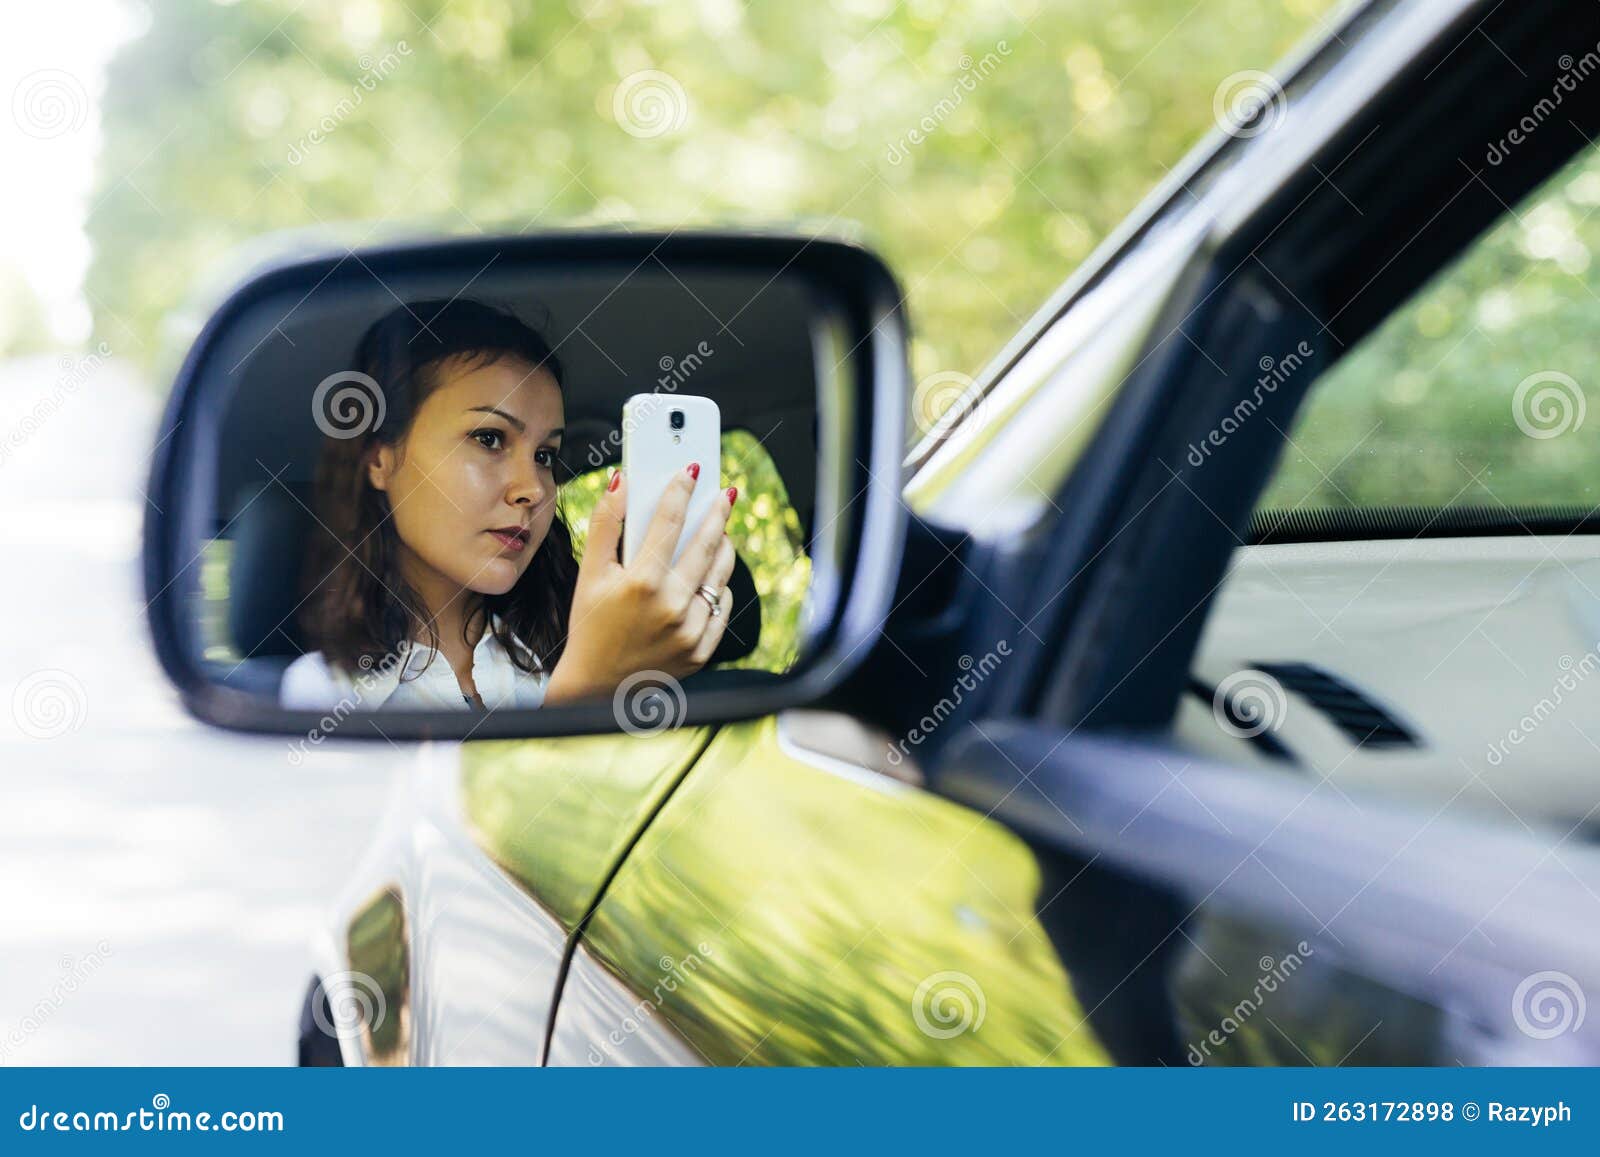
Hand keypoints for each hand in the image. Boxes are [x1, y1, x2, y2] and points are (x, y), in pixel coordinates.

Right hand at [545, 464, 737, 704]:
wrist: (596, 687)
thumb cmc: (590, 625)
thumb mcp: (589, 574)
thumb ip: (605, 524)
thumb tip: (621, 481)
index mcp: (641, 582)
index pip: (669, 521)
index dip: (681, 490)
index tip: (691, 471)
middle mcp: (671, 606)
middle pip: (706, 544)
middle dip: (717, 513)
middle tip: (725, 494)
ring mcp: (690, 630)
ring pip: (720, 574)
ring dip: (723, 546)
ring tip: (720, 530)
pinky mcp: (702, 650)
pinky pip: (722, 606)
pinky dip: (719, 586)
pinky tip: (710, 575)